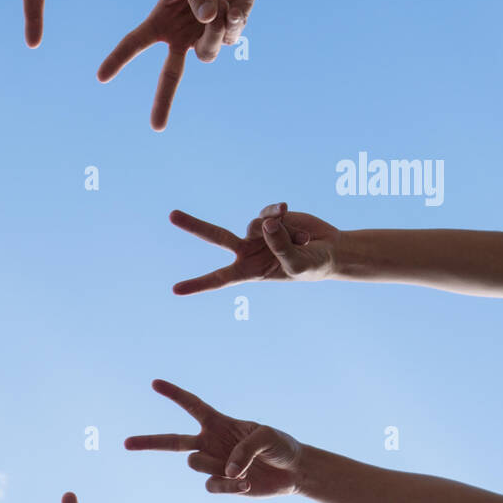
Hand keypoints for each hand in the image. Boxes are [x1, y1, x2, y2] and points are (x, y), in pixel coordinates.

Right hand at [97, 0, 258, 129]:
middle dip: (163, 101)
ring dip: (214, 30)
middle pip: (170, 76)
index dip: (118, 60)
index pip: (134, 44)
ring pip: (207, 53)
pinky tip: (233, 6)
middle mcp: (180, 38)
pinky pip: (229, 38)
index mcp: (160, 23)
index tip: (101, 77)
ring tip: (219, 4)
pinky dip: (233, 20)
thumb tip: (208, 18)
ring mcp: (204, 40)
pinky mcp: (228, 36)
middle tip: (156, 128)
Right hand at [124, 380, 302, 496]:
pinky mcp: (222, 483)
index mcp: (219, 423)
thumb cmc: (281, 446)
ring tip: (241, 469)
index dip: (173, 394)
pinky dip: (228, 485)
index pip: (191, 405)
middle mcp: (210, 442)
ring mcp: (214, 464)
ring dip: (215, 465)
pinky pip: (212, 485)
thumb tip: (226, 470)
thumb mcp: (267, 437)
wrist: (294, 471)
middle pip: (171, 441)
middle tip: (125, 443)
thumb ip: (244, 448)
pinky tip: (245, 482)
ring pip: (194, 463)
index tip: (154, 383)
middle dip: (148, 442)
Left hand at [170, 202, 340, 294]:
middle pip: (216, 237)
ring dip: (283, 232)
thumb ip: (280, 246)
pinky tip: (296, 221)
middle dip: (194, 225)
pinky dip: (283, 216)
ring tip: (303, 241)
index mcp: (248, 271)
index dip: (198, 284)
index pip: (219, 278)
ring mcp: (257, 232)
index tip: (175, 290)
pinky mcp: (270, 216)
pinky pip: (271, 212)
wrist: (330, 250)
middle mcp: (247, 251)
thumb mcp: (297, 263)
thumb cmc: (312, 265)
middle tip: (172, 215)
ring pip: (259, 224)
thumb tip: (264, 223)